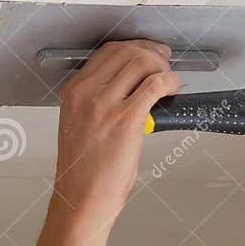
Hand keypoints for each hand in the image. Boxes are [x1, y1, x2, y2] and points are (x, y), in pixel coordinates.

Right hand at [52, 39, 180, 220]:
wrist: (81, 199)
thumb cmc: (82, 170)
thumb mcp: (79, 124)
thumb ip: (98, 100)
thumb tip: (131, 86)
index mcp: (73, 92)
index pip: (107, 52)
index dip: (134, 47)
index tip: (148, 52)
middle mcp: (86, 94)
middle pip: (127, 52)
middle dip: (151, 53)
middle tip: (164, 62)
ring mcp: (105, 105)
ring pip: (142, 63)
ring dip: (162, 67)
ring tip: (169, 79)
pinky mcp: (126, 119)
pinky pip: (154, 85)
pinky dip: (169, 81)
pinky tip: (171, 90)